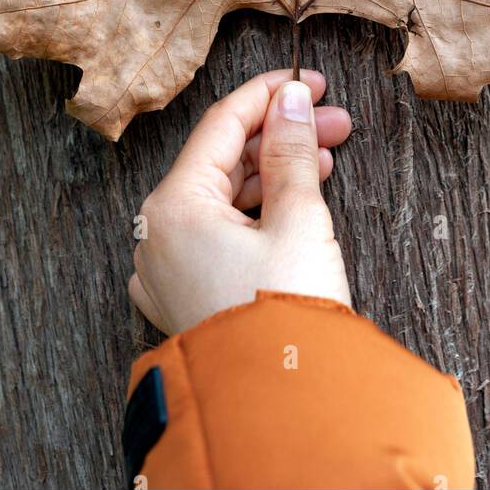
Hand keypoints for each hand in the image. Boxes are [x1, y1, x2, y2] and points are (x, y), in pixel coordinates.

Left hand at [129, 70, 351, 335]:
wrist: (280, 408)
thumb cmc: (283, 315)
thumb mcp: (298, 218)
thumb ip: (292, 149)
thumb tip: (290, 98)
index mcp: (172, 207)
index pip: (221, 125)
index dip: (269, 94)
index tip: (309, 81)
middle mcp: (157, 235)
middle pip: (221, 161)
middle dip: (279, 137)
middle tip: (333, 121)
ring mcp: (166, 269)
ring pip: (221, 197)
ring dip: (273, 173)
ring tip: (325, 159)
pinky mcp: (186, 295)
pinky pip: (216, 233)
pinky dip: (255, 211)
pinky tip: (295, 199)